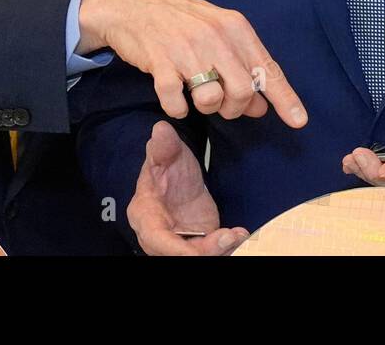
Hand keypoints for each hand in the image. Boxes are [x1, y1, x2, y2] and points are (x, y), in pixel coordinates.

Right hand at [77, 0, 306, 126]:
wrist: (131, 5)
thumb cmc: (179, 20)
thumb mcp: (217, 32)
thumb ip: (242, 64)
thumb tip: (262, 104)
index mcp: (235, 27)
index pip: (266, 68)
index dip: (285, 98)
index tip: (299, 122)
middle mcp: (215, 37)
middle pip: (242, 91)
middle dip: (235, 108)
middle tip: (222, 103)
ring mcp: (186, 49)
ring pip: (211, 99)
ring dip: (205, 107)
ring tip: (196, 95)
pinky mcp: (159, 62)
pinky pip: (176, 102)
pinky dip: (177, 108)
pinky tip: (175, 99)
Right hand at [128, 121, 249, 255]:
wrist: (179, 178)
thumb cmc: (166, 169)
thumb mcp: (166, 154)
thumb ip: (163, 146)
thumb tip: (161, 129)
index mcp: (145, 216)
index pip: (156, 239)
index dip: (174, 249)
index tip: (194, 253)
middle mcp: (159, 236)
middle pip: (178, 254)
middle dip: (204, 251)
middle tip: (227, 238)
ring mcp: (179, 242)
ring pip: (196, 255)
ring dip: (218, 250)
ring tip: (236, 236)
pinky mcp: (198, 244)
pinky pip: (210, 251)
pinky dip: (226, 246)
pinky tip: (239, 234)